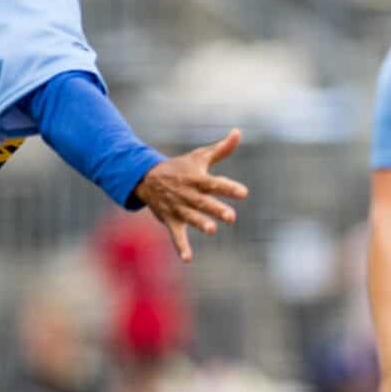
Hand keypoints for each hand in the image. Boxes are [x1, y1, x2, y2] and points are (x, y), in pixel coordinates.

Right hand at [135, 130, 248, 262]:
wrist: (146, 178)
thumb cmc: (180, 167)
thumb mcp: (199, 156)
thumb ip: (221, 149)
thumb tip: (238, 132)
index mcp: (197, 179)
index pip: (215, 183)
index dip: (228, 187)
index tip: (244, 193)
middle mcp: (188, 194)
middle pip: (203, 202)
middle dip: (216, 209)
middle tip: (231, 217)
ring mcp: (178, 208)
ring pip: (190, 217)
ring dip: (200, 223)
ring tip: (212, 230)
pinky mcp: (171, 220)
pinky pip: (176, 235)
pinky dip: (181, 247)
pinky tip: (188, 259)